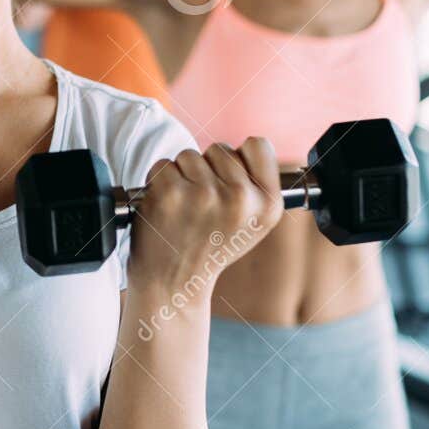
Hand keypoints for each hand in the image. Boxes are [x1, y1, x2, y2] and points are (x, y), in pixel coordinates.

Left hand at [126, 139, 282, 299]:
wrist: (173, 283)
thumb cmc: (212, 248)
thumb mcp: (253, 223)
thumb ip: (256, 184)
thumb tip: (249, 145)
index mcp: (268, 204)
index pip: (258, 144)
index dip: (240, 157)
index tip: (228, 179)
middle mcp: (240, 199)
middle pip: (220, 148)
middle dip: (208, 170)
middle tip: (202, 207)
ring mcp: (204, 195)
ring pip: (190, 155)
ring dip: (182, 176)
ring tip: (185, 209)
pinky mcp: (170, 193)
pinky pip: (164, 164)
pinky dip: (159, 182)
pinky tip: (167, 208)